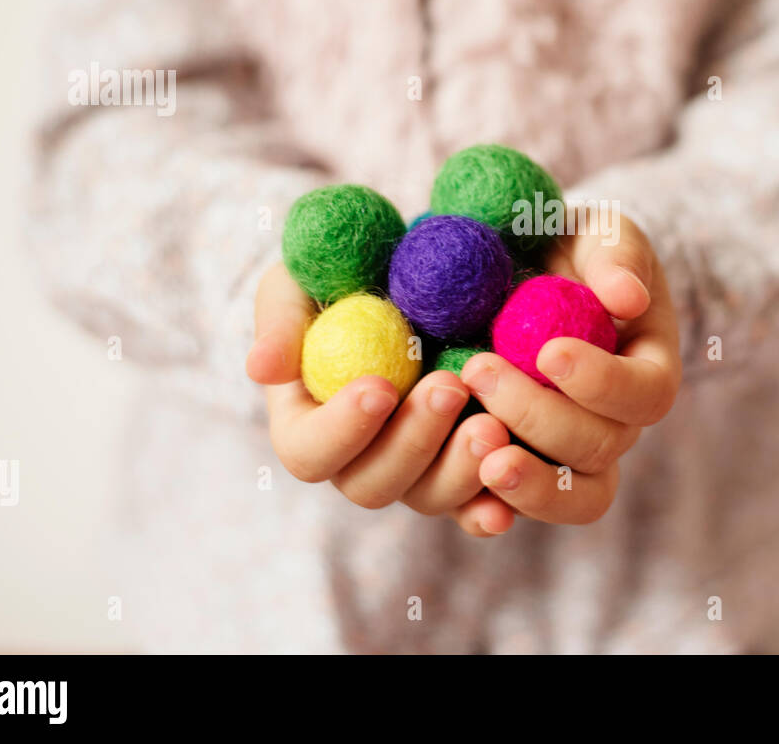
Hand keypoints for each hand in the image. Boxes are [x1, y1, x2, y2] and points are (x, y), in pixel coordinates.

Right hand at [245, 264, 516, 537]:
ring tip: (495, 424)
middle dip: (413, 442)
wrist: (412, 274)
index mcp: (309, 423)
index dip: (342, 429)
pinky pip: (479, 501)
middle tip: (450, 387)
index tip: (379, 386)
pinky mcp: (465, 466)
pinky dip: (495, 503)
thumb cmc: (340, 276)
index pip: (309, 451)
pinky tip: (515, 497)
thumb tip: (262, 367)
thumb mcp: (299, 282)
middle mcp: (360, 457)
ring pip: (431, 496)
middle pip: (374, 483)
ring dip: (461, 469)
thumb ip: (280, 320)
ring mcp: (416, 468)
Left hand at [458, 213, 680, 525]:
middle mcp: (614, 425)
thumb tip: (626, 299)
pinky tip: (470, 499)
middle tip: (480, 368)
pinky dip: (492, 513)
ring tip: (482, 453)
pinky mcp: (515, 469)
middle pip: (597, 448)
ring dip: (527, 482)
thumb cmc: (569, 249)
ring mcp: (566, 456)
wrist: (521, 273)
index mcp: (645, 372)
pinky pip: (512, 511)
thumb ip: (616, 255)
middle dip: (540, 416)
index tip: (550, 350)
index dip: (602, 383)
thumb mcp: (598, 233)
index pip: (645, 394)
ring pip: (569, 498)